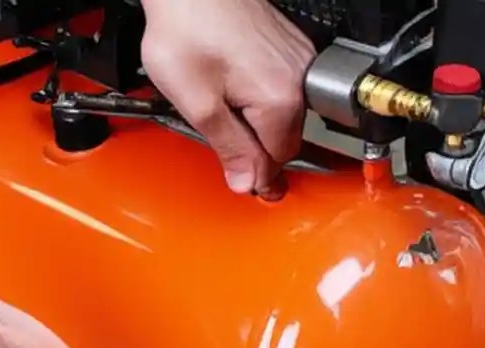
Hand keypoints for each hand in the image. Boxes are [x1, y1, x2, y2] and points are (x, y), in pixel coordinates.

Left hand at [140, 0, 314, 198]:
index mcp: (279, 100)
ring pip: (284, 113)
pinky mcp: (288, 44)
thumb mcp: (197, 102)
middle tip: (228, 154)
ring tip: (224, 113)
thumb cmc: (187, 28)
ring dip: (258, 122)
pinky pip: (281, 87)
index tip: (244, 184)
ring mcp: (296, 58)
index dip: (256, 175)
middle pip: (284, 138)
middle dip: (257, 148)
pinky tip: (234, 89)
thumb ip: (227, 147)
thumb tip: (247, 182)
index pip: (277, 159)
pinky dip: (261, 97)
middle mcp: (297, 79)